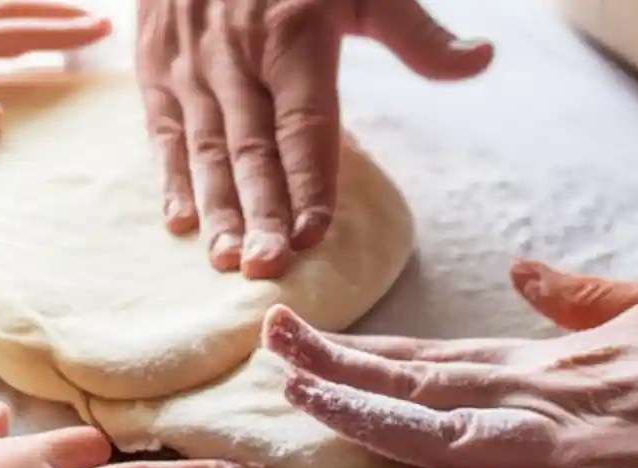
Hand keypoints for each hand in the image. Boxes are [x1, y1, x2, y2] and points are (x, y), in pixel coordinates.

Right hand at [136, 0, 490, 278]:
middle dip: (259, 212)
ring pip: (206, 149)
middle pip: (252, 148)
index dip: (309, 181)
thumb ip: (415, 30)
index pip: (303, 123)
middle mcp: (236, 56)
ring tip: (226, 260)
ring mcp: (190, 67)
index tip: (313, 233)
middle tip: (266, 268)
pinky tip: (179, 223)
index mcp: (292, 35)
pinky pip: (165, 134)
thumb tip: (481, 61)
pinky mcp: (156, 71)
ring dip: (217, 209)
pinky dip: (170, 179)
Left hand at [263, 260, 637, 467]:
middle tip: (270, 349)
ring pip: (446, 435)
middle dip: (338, 368)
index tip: (298, 335)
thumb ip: (581, 295)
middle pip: (420, 384)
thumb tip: (521, 272)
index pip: (431, 353)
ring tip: (301, 401)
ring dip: (368, 418)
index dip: (358, 349)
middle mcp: (546, 399)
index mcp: (553, 359)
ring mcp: (572, 452)